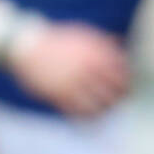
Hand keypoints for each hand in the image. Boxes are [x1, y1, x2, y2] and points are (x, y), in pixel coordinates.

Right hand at [7, 22, 128, 117]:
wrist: (26, 46)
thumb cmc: (56, 41)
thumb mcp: (80, 33)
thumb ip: (101, 39)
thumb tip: (121, 42)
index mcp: (94, 52)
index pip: (122, 70)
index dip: (128, 79)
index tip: (126, 84)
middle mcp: (86, 68)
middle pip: (115, 89)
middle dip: (121, 96)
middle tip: (121, 100)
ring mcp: (72, 82)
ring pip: (99, 103)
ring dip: (106, 109)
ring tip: (106, 110)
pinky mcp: (58, 95)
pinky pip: (79, 112)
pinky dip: (88, 118)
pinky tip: (91, 119)